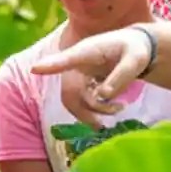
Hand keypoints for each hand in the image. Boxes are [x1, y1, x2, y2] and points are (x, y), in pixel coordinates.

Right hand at [32, 27, 152, 116]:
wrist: (135, 47)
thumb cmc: (136, 49)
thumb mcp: (135, 60)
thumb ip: (120, 76)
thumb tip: (103, 96)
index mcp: (89, 50)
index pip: (68, 58)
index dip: (50, 64)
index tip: (34, 68)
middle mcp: (78, 62)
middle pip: (69, 91)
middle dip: (84, 110)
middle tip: (103, 124)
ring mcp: (79, 72)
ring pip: (74, 99)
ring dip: (91, 112)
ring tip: (120, 109)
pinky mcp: (83, 81)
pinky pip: (80, 101)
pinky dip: (94, 111)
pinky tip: (115, 108)